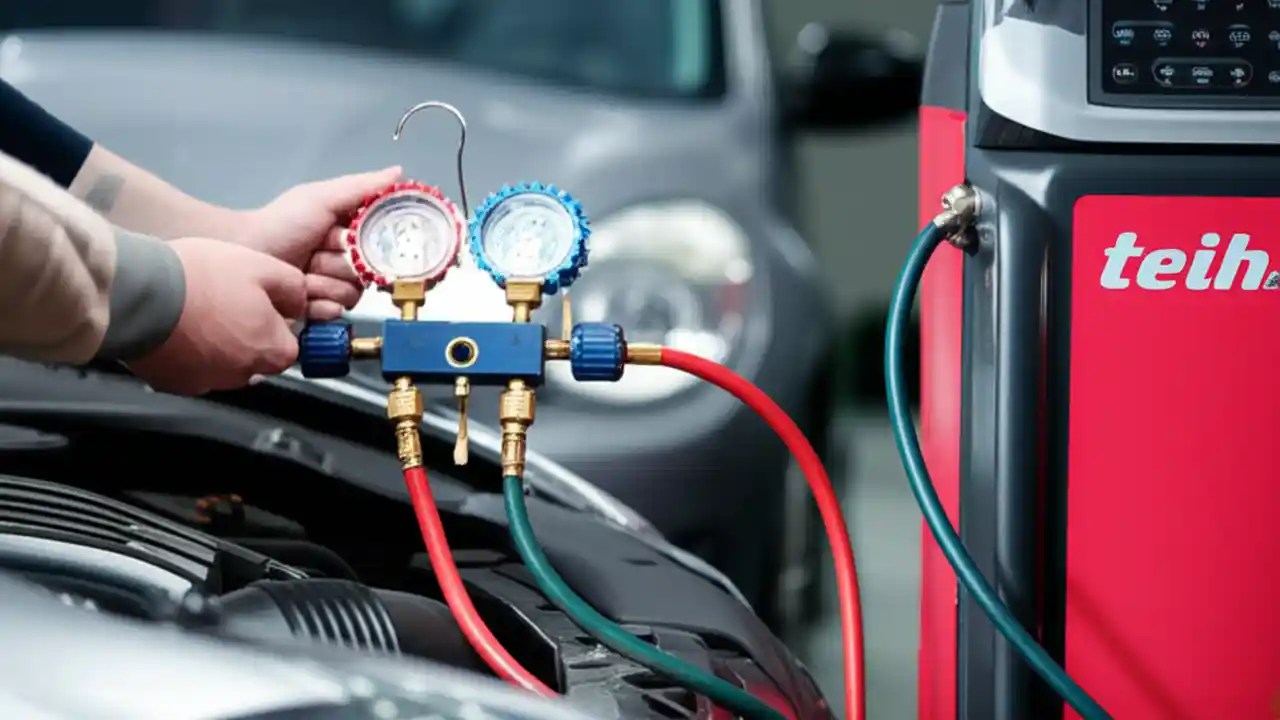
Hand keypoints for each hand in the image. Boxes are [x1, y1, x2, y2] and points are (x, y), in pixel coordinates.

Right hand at [127, 237, 306, 394]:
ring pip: (223, 364)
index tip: (260, 305)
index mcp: (270, 351)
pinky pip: (191, 369)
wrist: (138, 292)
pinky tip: (178, 325)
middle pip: (255, 357)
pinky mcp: (173, 383)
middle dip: (246, 334)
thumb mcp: (263, 266)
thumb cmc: (201, 277)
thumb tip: (300, 305)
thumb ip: (293, 289)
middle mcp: (242, 375)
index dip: (276, 323)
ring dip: (217, 344)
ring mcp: (205, 383)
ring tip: (198, 310)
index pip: (289, 346)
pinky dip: (188, 352)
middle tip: (224, 301)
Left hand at [240, 166, 401, 319]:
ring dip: (326, 283)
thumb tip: (400, 173)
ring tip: (304, 273)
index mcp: (348, 234)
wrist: (243, 253)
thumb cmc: (280, 223)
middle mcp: (343, 261)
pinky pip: (336, 313)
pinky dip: (319, 304)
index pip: (380, 245)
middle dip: (340, 264)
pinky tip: (302, 295)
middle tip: (316, 253)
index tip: (351, 239)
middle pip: (367, 273)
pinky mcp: (317, 309)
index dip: (370, 244)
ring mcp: (330, 286)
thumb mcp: (321, 198)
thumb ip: (361, 187)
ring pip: (353, 294)